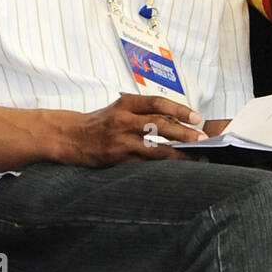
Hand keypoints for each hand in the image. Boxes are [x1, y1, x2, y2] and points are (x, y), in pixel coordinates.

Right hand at [63, 93, 206, 166]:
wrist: (69, 137)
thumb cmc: (101, 121)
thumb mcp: (121, 108)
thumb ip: (145, 112)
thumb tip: (179, 121)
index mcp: (126, 104)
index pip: (157, 103)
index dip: (180, 109)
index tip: (197, 118)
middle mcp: (123, 121)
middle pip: (160, 125)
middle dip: (184, 133)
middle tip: (203, 139)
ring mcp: (120, 142)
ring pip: (155, 148)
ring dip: (178, 154)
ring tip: (196, 157)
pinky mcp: (117, 160)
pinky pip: (145, 164)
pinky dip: (162, 166)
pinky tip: (175, 168)